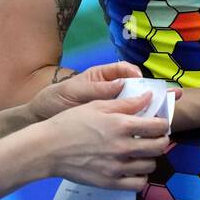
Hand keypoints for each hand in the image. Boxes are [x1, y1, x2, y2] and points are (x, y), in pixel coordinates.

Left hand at [27, 61, 143, 121]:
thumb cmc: (55, 99)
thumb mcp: (74, 91)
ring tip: (150, 117)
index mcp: (101, 76)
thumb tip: (122, 84)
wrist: (40, 120)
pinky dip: (132, 124)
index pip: (124, 69)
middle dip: (146, 93)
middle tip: (159, 99)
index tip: (141, 81)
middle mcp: (109, 90)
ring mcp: (109, 107)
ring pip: (132, 105)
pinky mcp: (107, 123)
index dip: (135, 73)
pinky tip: (138, 130)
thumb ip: (96, 89)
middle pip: (133, 88)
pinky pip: (124, 121)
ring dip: (142, 110)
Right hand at [39, 92, 172, 190]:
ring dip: (150, 158)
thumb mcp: (97, 106)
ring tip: (142, 152)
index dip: (164, 123)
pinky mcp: (110, 183)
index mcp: (121, 125)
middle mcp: (123, 147)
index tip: (160, 122)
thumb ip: (126, 103)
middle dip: (161, 140)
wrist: (47, 149)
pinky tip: (133, 169)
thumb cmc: (70, 123)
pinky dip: (140, 177)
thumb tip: (148, 97)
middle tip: (154, 137)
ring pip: (151, 166)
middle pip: (159, 146)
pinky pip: (138, 184)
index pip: (158, 126)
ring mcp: (117, 167)